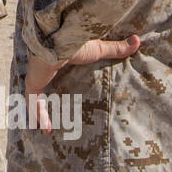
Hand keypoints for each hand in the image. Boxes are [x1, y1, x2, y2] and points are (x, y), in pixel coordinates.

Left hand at [24, 35, 140, 133]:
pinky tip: (46, 131)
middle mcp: (44, 69)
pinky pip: (33, 104)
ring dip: (40, 112)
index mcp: (56, 60)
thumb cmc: (75, 43)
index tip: (59, 81)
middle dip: (43, 99)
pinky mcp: (33, 85)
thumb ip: (116, 49)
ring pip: (35, 98)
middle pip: (42, 86)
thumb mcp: (99, 49)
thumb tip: (138, 40)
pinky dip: (39, 117)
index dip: (55, 77)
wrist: (56, 42)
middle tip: (48, 112)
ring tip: (45, 128)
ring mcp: (36, 77)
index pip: (54, 71)